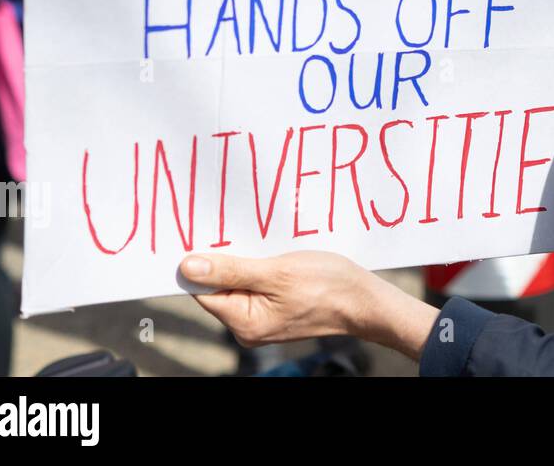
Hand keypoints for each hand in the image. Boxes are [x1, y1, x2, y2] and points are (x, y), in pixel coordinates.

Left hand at [180, 251, 438, 359]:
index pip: (204, 290)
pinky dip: (262, 265)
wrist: (366, 300)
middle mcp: (250, 325)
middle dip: (226, 257)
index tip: (201, 233)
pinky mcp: (279, 307)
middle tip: (232, 227)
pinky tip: (271, 249)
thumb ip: (230, 270)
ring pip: (242, 281)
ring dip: (246, 259)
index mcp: (244, 323)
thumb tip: (186, 267)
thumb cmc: (327, 285)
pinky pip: (260, 283)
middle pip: (221, 285)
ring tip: (259, 238)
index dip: (201, 262)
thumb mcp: (276, 273)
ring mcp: (265, 317)